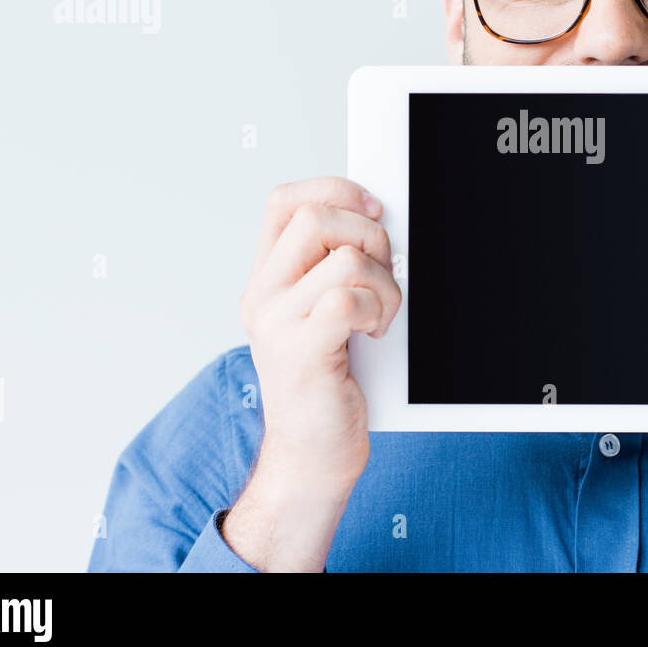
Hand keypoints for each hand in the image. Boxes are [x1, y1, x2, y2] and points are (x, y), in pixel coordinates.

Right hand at [224, 176, 401, 570]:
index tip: (373, 210)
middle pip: (315, 216)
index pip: (285, 200)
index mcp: (268, 278)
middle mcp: (263, 295)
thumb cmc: (330, 383)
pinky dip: (378, 310)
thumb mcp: (326, 313)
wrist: (313, 456)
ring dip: (384, 283)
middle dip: (369, 235)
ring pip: (344, 258)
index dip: (334, 189)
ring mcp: (276, 323)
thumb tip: (379, 222)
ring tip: (381, 316)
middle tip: (383, 273)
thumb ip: (335, 268)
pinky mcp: (300, 352)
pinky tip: (375, 333)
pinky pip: (348, 299)